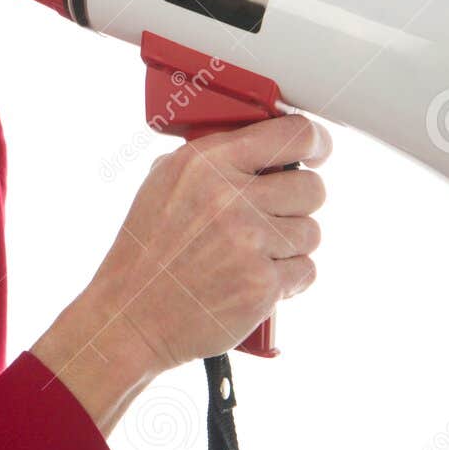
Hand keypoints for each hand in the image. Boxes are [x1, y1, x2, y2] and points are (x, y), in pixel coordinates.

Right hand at [32, 113, 330, 431]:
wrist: (131, 315)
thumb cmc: (147, 251)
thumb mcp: (164, 182)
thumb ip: (215, 159)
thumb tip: (266, 148)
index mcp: (205, 162)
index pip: (292, 134)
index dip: (315, 142)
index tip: (317, 152)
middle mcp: (229, 197)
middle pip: (312, 187)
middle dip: (299, 203)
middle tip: (273, 217)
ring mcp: (248, 241)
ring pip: (311, 231)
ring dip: (290, 245)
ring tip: (252, 254)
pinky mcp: (261, 283)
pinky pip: (306, 270)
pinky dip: (287, 279)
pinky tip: (252, 279)